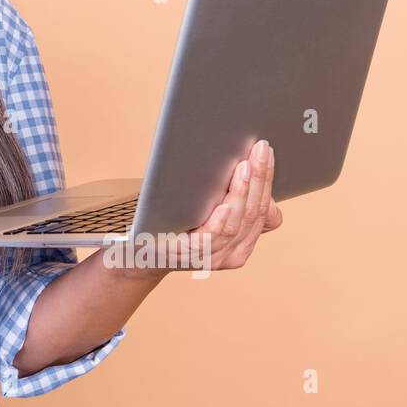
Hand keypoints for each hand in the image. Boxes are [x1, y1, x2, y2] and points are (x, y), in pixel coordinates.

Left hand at [189, 139, 282, 270]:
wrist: (139, 252)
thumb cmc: (176, 224)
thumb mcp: (210, 212)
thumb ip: (232, 198)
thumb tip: (249, 166)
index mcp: (243, 242)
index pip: (265, 212)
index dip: (267, 180)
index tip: (266, 150)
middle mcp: (233, 253)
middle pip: (253, 214)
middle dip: (259, 179)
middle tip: (259, 149)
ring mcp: (212, 257)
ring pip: (236, 224)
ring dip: (242, 193)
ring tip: (243, 168)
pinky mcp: (186, 256)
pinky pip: (210, 239)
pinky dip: (220, 221)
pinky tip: (224, 204)